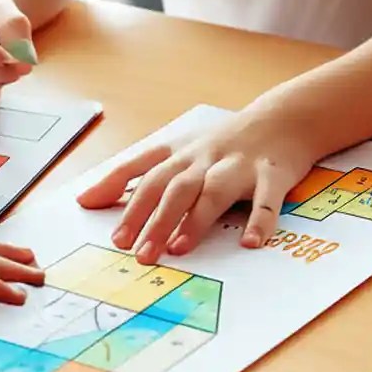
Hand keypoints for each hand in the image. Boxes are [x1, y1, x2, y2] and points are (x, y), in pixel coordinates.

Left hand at [76, 109, 317, 264]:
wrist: (284, 118)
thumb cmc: (224, 142)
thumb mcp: (177, 151)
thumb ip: (134, 174)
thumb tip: (87, 199)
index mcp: (182, 153)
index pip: (147, 175)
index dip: (128, 202)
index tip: (115, 237)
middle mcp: (206, 158)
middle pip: (175, 187)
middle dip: (154, 220)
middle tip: (139, 254)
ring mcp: (239, 166)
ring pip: (213, 192)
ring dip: (195, 220)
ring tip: (178, 249)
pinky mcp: (273, 176)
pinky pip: (267, 200)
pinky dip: (260, 222)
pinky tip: (249, 243)